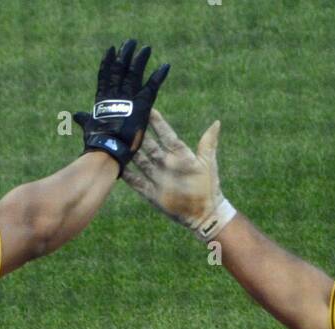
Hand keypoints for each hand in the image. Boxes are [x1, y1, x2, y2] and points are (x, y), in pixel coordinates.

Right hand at [73, 39, 169, 174]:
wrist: (108, 150)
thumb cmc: (96, 144)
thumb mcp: (89, 128)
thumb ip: (85, 120)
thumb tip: (76, 115)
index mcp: (102, 100)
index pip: (105, 77)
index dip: (108, 63)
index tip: (111, 50)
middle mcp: (115, 95)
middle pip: (120, 70)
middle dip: (125, 55)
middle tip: (130, 43)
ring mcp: (128, 98)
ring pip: (134, 74)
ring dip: (140, 59)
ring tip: (145, 48)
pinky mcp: (142, 105)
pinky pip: (152, 87)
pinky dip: (159, 76)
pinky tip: (166, 66)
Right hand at [123, 110, 235, 239]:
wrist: (205, 213)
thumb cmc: (209, 187)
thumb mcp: (208, 163)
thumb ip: (208, 143)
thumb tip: (217, 122)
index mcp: (179, 154)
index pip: (166, 135)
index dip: (158, 123)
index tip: (149, 109)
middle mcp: (166, 164)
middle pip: (149, 146)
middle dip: (139, 134)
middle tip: (127, 121)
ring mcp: (158, 178)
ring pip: (140, 161)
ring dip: (130, 151)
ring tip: (118, 140)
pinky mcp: (152, 193)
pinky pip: (137, 182)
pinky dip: (127, 175)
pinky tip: (117, 166)